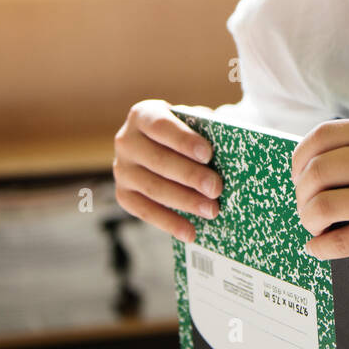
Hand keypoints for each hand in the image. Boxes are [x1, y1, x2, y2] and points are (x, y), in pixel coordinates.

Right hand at [112, 99, 222, 242]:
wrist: (165, 146)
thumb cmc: (186, 132)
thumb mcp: (194, 123)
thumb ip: (205, 129)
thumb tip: (226, 145)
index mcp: (143, 115)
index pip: (162, 126)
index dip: (184, 140)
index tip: (208, 154)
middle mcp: (126, 141)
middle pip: (158, 161)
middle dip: (190, 176)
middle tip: (216, 188)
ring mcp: (122, 169)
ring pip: (153, 188)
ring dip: (185, 202)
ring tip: (212, 210)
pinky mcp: (123, 194)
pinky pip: (145, 211)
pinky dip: (169, 223)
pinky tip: (190, 232)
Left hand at [290, 116, 348, 260]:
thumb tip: (320, 159)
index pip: (320, 138)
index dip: (300, 158)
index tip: (300, 173)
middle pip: (315, 173)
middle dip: (301, 191)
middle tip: (308, 201)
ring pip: (321, 207)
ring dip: (308, 218)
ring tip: (316, 223)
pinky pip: (340, 242)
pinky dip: (320, 247)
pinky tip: (318, 246)